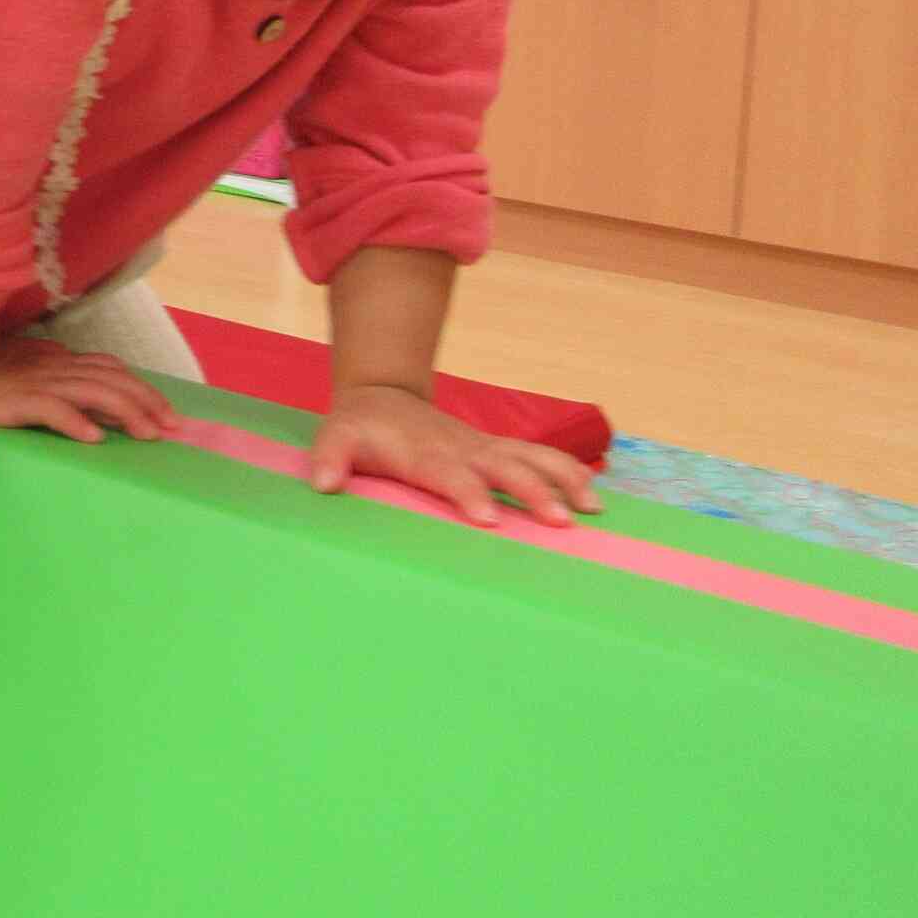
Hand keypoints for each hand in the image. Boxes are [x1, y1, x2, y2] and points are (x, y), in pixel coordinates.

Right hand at [0, 336, 178, 443]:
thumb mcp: (32, 369)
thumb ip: (63, 378)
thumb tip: (97, 402)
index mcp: (60, 360)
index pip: (112, 370)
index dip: (143, 390)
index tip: (168, 414)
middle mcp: (57, 367)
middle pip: (113, 380)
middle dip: (147, 402)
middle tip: (172, 428)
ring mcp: (39, 382)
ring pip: (93, 392)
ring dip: (124, 412)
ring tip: (147, 434)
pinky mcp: (19, 399)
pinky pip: (52, 409)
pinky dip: (75, 422)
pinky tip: (94, 438)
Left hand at [309, 382, 600, 528]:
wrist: (382, 396)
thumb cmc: (360, 426)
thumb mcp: (335, 436)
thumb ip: (330, 458)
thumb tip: (322, 482)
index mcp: (424, 453)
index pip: (449, 474)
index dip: (468, 493)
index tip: (490, 518)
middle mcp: (462, 449)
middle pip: (503, 467)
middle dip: (532, 492)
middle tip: (559, 522)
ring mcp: (484, 447)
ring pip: (532, 457)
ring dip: (563, 479)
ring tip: (593, 508)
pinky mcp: (497, 449)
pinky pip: (540, 457)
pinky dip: (569, 472)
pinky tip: (595, 496)